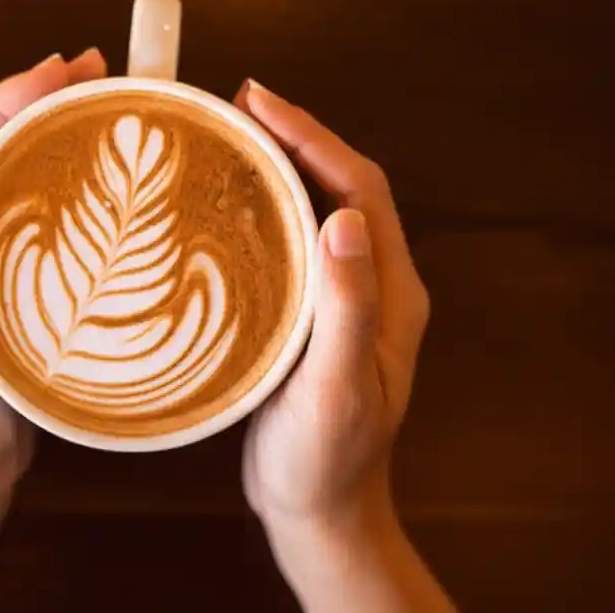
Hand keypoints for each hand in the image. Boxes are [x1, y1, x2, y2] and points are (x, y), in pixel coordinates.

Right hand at [237, 81, 448, 611]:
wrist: (319, 511)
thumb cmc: (326, 458)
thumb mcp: (337, 387)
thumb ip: (348, 306)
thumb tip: (343, 218)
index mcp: (392, 290)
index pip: (360, 187)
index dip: (313, 136)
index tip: (259, 102)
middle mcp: (375, 283)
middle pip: (340, 185)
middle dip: (293, 136)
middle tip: (233, 106)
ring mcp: (343, 298)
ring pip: (315, 209)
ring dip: (277, 167)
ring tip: (224, 138)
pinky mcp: (311, 315)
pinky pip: (290, 243)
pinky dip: (261, 209)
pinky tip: (221, 205)